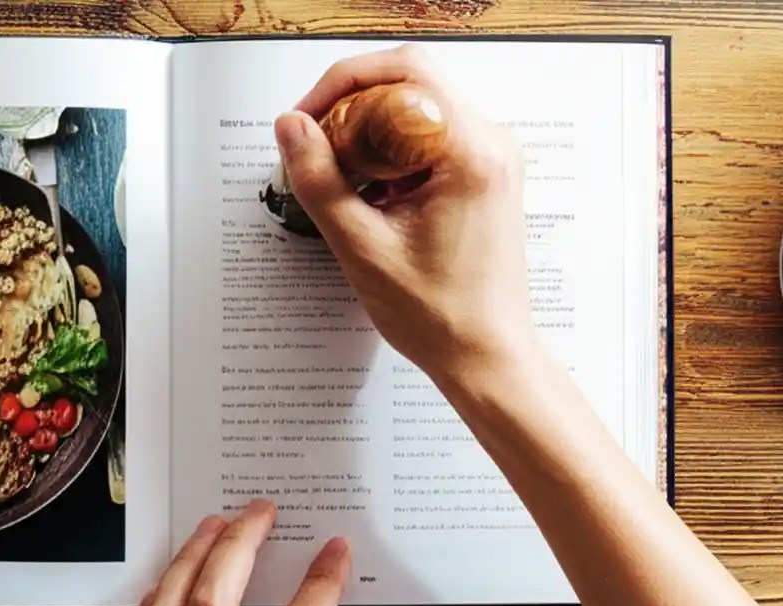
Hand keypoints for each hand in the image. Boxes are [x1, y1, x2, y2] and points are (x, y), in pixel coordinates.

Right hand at [275, 45, 534, 380]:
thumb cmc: (442, 316)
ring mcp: (489, 159)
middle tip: (317, 142)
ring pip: (417, 108)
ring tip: (339, 173)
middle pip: (412, 82)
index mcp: (472, 154)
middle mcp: (490, 146)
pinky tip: (367, 190)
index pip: (407, 73)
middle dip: (352, 103)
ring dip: (369, 129)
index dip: (346, 83)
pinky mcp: (480, 176)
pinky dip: (389, 151)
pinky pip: (428, 137)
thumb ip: (320, 181)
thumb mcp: (362, 247)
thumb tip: (292, 130)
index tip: (309, 117)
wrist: (484, 355)